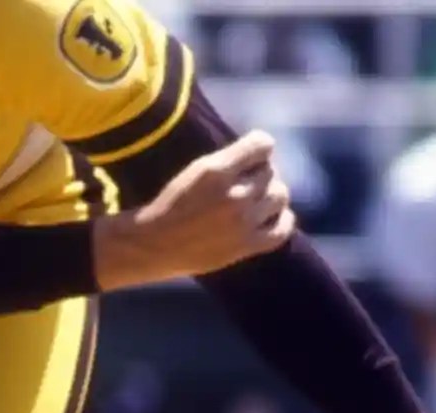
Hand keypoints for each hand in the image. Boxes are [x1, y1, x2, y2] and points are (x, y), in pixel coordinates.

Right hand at [91, 130, 296, 289]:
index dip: (259, 148)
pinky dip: (282, 219)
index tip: (251, 156)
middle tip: (246, 183)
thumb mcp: (194, 171)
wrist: (152, 245)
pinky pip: (282, 229)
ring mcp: (243, 222)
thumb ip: (226, 162)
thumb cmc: (169, 205)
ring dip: (271, 195)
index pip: (263, 144)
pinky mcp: (246, 246)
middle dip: (260, 173)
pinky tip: (271, 218)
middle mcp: (234, 194)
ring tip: (257, 200)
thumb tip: (261, 153)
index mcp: (216, 171)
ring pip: (280, 196)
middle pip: (271, 171)